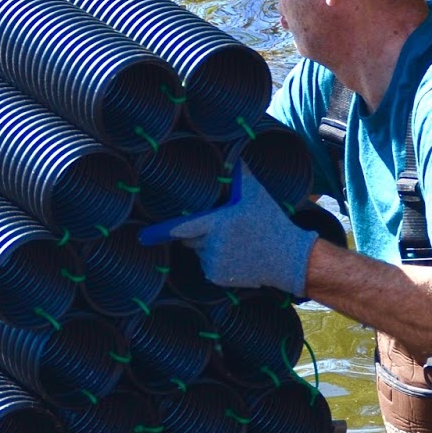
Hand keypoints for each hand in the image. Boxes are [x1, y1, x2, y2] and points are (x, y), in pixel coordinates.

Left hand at [139, 164, 318, 296]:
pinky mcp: (218, 277)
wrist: (288, 258)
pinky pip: (207, 266)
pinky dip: (216, 261)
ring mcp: (214, 264)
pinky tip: (236, 255)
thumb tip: (232, 155)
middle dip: (200, 232)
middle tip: (224, 228)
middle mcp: (212, 246)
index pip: (182, 227)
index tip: (144, 235)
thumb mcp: (256, 195)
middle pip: (190, 238)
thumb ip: (239, 175)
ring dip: (209, 247)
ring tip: (235, 242)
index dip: (163, 230)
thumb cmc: (270, 223)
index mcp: (217, 224)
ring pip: (199, 252)